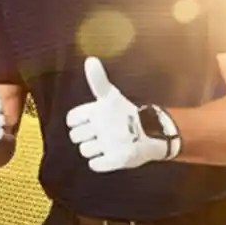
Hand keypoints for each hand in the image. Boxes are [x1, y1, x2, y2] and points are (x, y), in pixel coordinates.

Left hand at [65, 57, 176, 172]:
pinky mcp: (119, 159)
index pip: (71, 120)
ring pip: (85, 151)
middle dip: (87, 137)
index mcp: (100, 108)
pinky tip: (112, 154)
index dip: (79, 123)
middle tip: (103, 133)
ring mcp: (112, 142)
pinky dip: (101, 162)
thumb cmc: (125, 115)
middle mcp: (105, 124)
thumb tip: (90, 59)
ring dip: (95, 150)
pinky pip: (94, 165)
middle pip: (76, 137)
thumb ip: (97, 80)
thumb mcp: (111, 96)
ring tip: (109, 143)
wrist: (153, 135)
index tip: (93, 121)